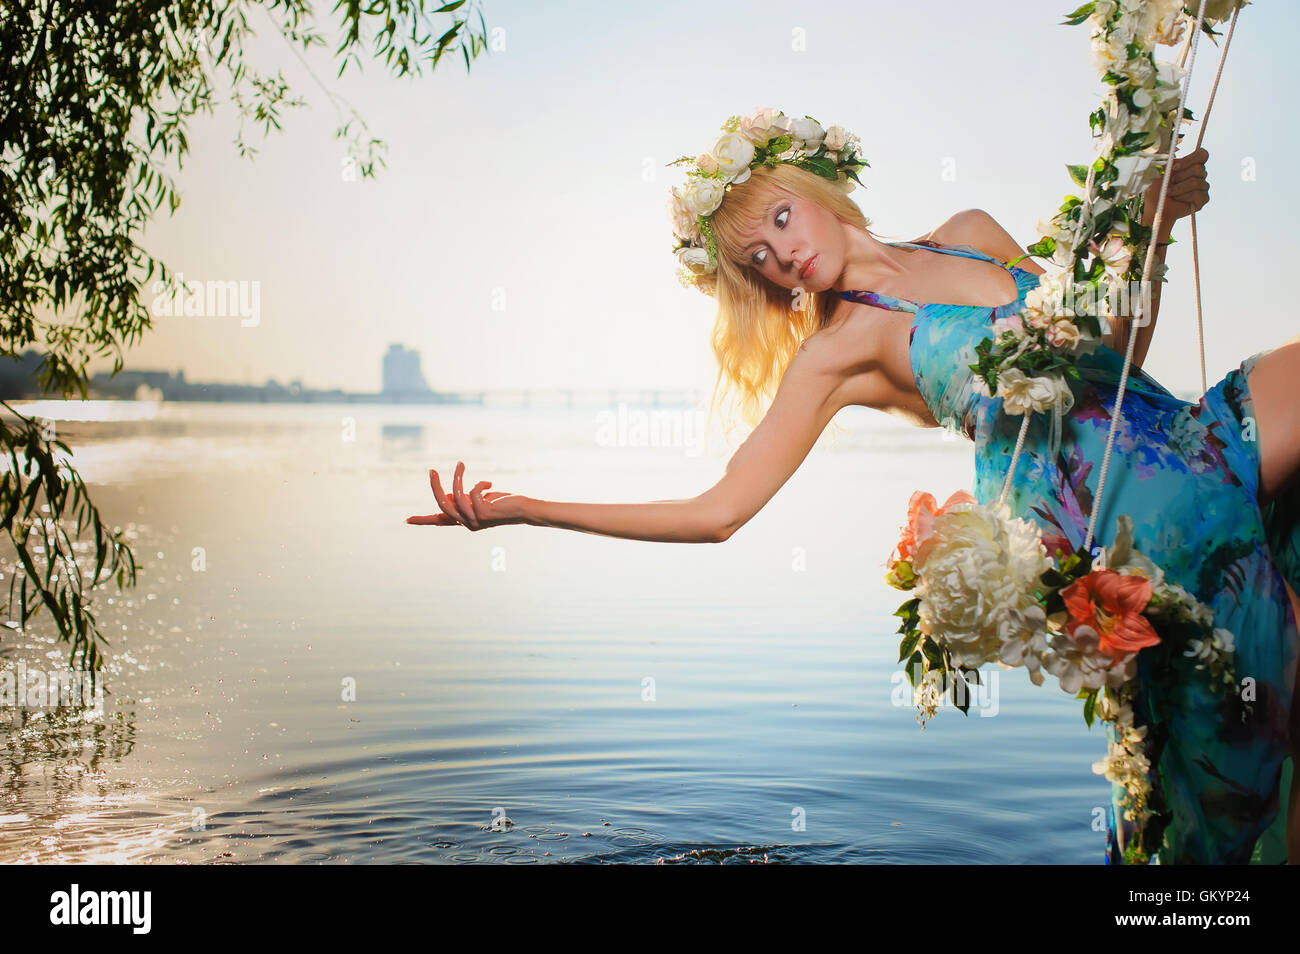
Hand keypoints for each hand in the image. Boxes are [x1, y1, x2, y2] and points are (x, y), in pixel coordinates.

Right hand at [406, 461, 525, 529]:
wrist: (523, 509)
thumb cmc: (503, 503)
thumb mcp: (480, 500)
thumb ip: (465, 499)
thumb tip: (450, 495)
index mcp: (464, 521)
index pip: (440, 521)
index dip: (423, 520)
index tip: (407, 520)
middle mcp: (467, 523)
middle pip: (442, 505)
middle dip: (435, 486)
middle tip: (432, 470)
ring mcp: (475, 519)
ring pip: (455, 497)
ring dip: (457, 477)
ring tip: (461, 463)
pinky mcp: (484, 512)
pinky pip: (473, 492)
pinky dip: (479, 484)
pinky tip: (490, 484)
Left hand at [1140, 147, 1208, 238]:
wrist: (1156, 207)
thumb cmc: (1156, 189)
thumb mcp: (1157, 171)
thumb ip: (1163, 158)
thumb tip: (1162, 146)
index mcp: (1191, 164)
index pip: (1202, 154)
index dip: (1190, 160)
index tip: (1174, 167)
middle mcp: (1199, 174)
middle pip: (1199, 169)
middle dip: (1180, 178)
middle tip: (1169, 184)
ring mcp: (1203, 187)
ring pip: (1197, 182)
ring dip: (1179, 189)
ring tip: (1170, 193)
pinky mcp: (1203, 199)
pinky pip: (1199, 195)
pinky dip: (1184, 197)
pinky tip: (1177, 199)